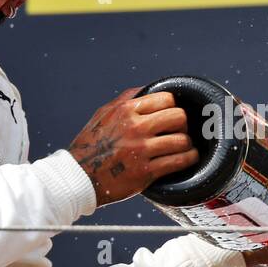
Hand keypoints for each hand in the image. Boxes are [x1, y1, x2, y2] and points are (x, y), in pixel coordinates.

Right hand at [68, 88, 198, 205]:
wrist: (79, 177)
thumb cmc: (91, 145)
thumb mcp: (103, 115)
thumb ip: (125, 100)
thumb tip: (147, 89)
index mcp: (126, 111)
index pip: (166, 99)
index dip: (173, 106)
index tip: (172, 115)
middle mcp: (135, 128)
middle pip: (178, 117)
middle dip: (183, 123)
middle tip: (179, 130)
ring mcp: (141, 150)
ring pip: (182, 140)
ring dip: (187, 144)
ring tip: (184, 147)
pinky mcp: (146, 172)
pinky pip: (178, 161)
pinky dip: (188, 159)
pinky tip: (187, 158)